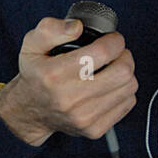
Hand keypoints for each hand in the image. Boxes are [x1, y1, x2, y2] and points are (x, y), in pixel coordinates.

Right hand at [0, 17, 136, 145]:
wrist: (29, 111)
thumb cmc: (35, 75)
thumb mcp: (31, 45)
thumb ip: (50, 29)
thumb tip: (77, 26)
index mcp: (54, 75)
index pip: (101, 53)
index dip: (114, 41)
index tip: (112, 39)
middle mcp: (69, 99)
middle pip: (122, 72)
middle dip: (125, 57)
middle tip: (116, 54)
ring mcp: (83, 117)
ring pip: (128, 88)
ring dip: (126, 74)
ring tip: (113, 69)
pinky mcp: (94, 130)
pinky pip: (127, 103)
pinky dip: (124, 92)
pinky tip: (110, 87)